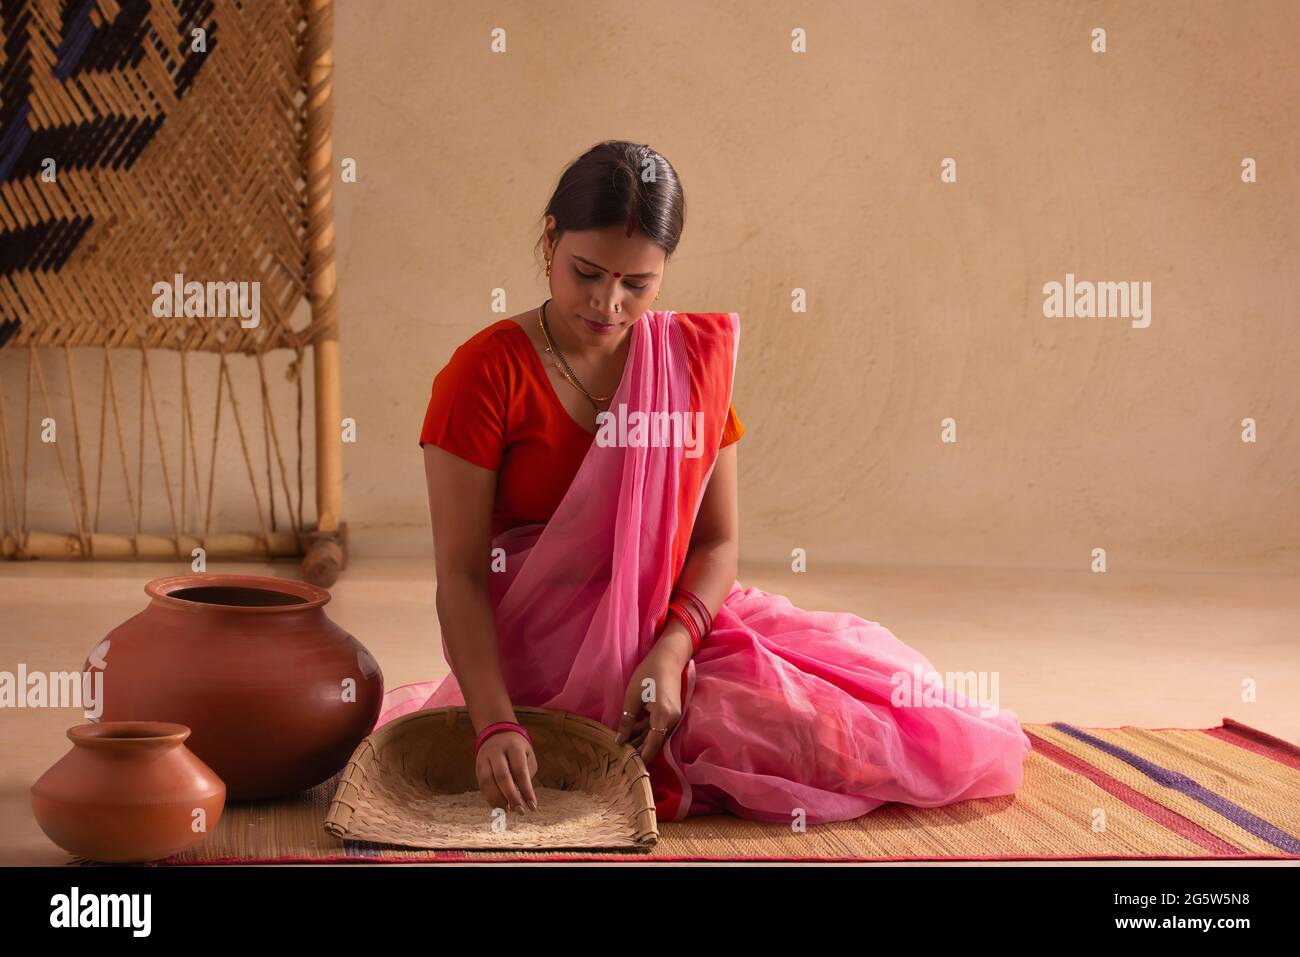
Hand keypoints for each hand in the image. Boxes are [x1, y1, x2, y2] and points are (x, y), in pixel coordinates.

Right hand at [475, 730, 538, 813]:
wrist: (497, 732)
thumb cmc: (517, 749)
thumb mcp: (527, 756)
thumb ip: (525, 775)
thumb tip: (520, 799)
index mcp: (513, 747)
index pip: (520, 771)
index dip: (526, 791)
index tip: (532, 806)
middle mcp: (497, 751)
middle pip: (502, 776)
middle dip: (512, 797)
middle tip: (520, 811)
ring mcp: (485, 758)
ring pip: (488, 781)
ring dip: (498, 800)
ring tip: (508, 811)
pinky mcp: (478, 766)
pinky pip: (482, 785)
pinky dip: (490, 798)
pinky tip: (498, 806)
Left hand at [613, 642, 685, 765]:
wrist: (668, 657)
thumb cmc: (648, 674)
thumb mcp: (632, 698)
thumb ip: (627, 722)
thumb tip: (619, 741)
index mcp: (663, 716)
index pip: (652, 745)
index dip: (641, 757)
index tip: (630, 768)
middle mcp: (671, 719)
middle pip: (655, 742)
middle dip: (640, 751)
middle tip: (622, 760)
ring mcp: (673, 716)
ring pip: (656, 734)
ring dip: (641, 741)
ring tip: (623, 749)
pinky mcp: (671, 712)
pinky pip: (658, 726)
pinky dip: (646, 731)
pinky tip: (632, 735)